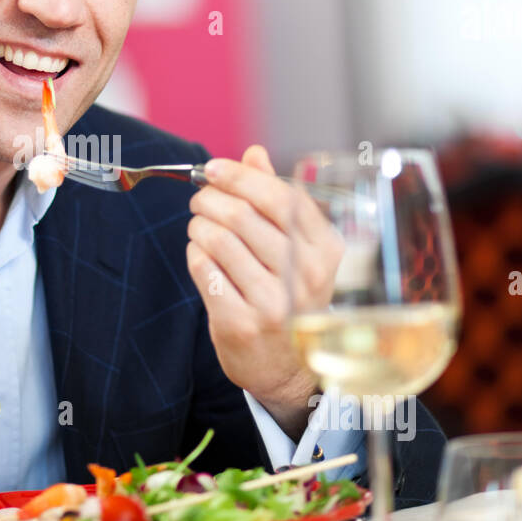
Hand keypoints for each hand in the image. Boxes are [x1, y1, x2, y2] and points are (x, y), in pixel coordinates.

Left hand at [185, 145, 344, 438]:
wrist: (286, 368)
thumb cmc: (289, 296)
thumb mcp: (298, 250)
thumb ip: (276, 199)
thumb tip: (254, 153)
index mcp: (326, 250)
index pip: (280, 197)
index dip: (241, 176)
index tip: (213, 168)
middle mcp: (305, 276)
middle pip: (244, 215)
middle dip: (211, 198)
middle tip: (199, 198)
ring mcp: (274, 303)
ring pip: (220, 240)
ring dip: (200, 226)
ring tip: (199, 227)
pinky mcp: (241, 322)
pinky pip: (204, 271)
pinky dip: (195, 254)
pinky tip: (200, 254)